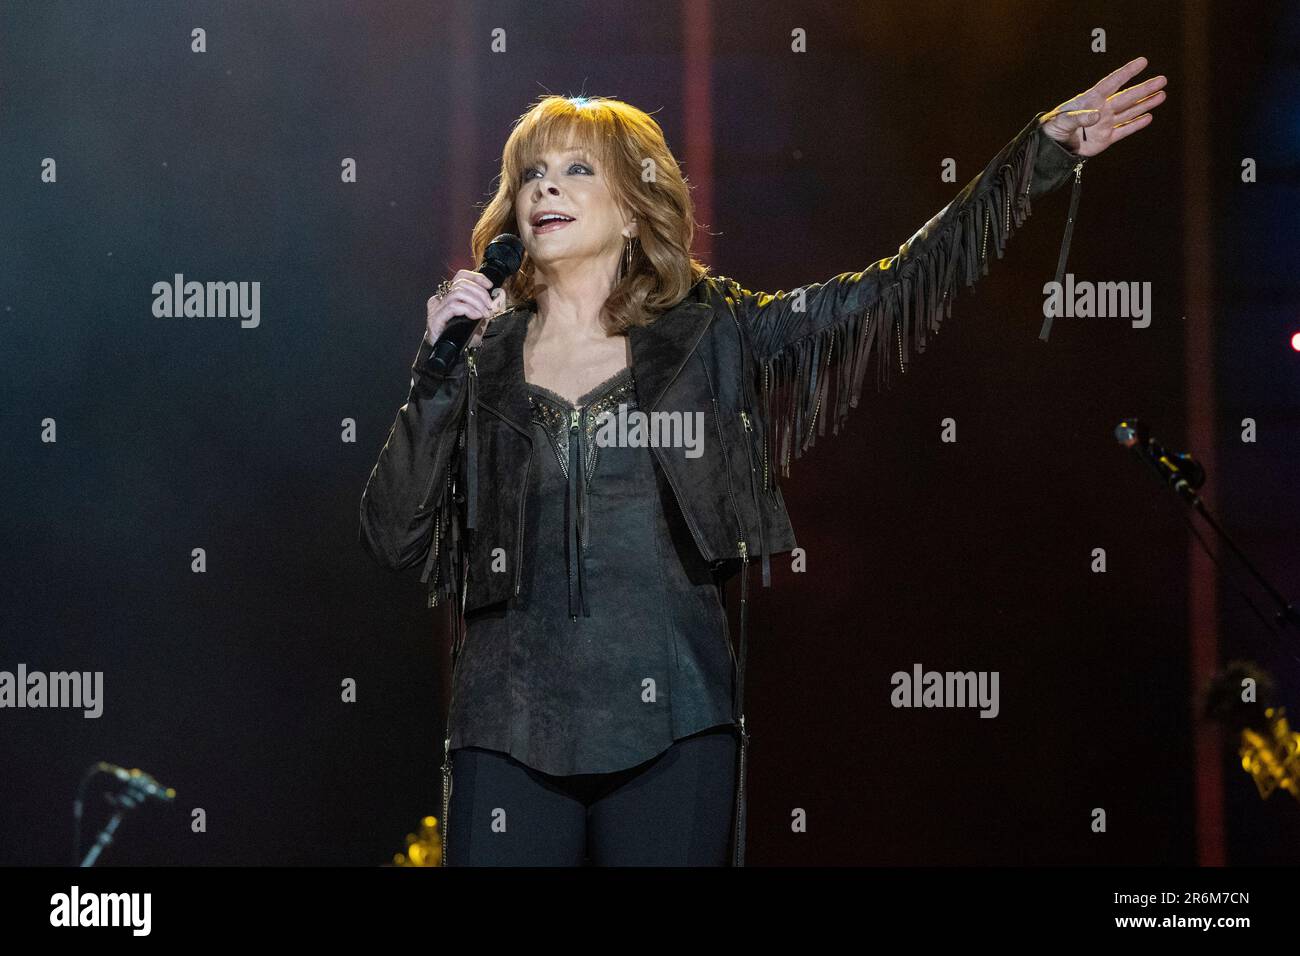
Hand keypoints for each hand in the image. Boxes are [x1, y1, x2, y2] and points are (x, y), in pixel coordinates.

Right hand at [426, 270, 506, 343]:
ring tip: (485, 313)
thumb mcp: (476, 319)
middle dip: (480, 293)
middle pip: (461, 283)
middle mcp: (439, 299)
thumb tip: (495, 299)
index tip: (489, 285)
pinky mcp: (435, 318)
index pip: (460, 276)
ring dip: (476, 302)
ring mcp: (436, 308)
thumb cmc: (460, 336)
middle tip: (490, 306)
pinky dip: (468, 309)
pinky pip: (454, 306)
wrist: (448, 353)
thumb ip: (483, 307)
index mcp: (447, 295)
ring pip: (458, 293)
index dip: (477, 277)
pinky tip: (476, 316)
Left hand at [1039, 56, 1167, 158]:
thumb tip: (1097, 115)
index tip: (1142, 61)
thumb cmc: (1053, 129)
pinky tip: (1149, 117)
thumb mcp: (1062, 121)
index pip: (1112, 83)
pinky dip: (1136, 125)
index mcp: (1091, 100)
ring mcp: (1104, 124)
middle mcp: (1101, 109)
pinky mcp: (1105, 139)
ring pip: (1129, 112)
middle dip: (1144, 88)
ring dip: (1146, 103)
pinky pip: (1124, 130)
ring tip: (1162, 94)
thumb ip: (1079, 117)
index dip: (1127, 72)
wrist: (1050, 148)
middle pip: (1127, 97)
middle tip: (1163, 79)